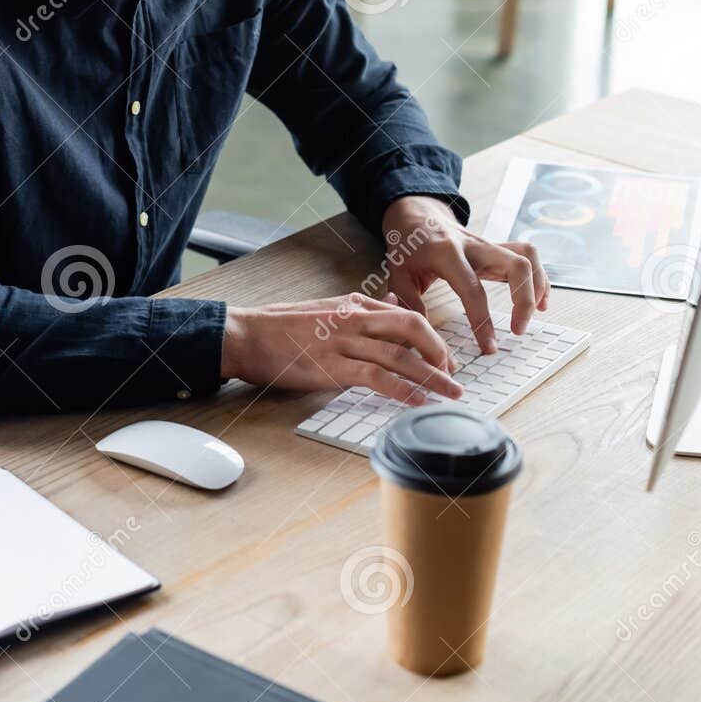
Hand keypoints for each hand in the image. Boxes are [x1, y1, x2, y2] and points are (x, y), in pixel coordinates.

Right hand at [220, 294, 463, 405]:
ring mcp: (344, 342)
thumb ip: (361, 308)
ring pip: (401, 355)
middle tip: (454, 374)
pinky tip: (419, 401)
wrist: (247, 335)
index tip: (444, 358)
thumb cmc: (280, 327)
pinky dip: (403, 390)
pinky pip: (378, 378)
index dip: (432, 338)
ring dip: (432, 376)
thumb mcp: (326, 308)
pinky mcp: (333, 367)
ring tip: (451, 393)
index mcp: (354, 305)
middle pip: (413, 328)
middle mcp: (355, 319)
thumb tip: (392, 300)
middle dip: (440, 352)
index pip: (406, 316)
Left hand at [381, 195, 549, 352]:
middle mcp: (474, 245)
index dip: (483, 322)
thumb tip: (427, 340)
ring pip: (528, 256)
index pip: (473, 290)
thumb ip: (411, 305)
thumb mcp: (397, 274)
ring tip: (536, 314)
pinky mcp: (496, 247)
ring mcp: (488, 244)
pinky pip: (528, 256)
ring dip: (538, 285)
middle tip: (518, 330)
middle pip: (516, 265)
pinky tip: (541, 301)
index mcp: (447, 253)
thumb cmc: (407, 246)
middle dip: (525, 300)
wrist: (415, 215)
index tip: (489, 347)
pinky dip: (539, 277)